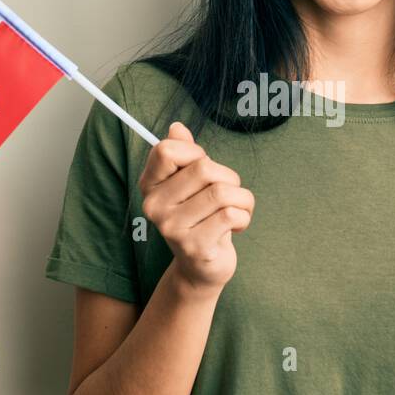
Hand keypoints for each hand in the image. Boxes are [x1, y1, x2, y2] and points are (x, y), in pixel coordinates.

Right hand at [137, 122, 254, 291]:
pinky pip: (231, 214)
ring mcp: (172, 228)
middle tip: (229, 193)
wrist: (201, 267)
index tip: (204, 168)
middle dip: (228, 177)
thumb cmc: (200, 217)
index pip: (166, 150)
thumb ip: (183, 154)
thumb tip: (177, 127)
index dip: (195, 153)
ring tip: (237, 209)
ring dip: (242, 198)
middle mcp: (154, 206)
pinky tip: (237, 226)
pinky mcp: (195, 247)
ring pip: (222, 192)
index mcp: (150, 186)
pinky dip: (244, 216)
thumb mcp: (189, 184)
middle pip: (203, 168)